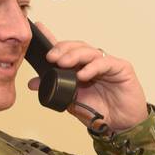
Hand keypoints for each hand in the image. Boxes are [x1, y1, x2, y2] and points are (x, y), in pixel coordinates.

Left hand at [27, 22, 148, 132]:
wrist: (121, 126)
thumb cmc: (101, 112)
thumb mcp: (71, 101)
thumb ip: (55, 90)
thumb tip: (33, 83)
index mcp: (81, 68)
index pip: (66, 50)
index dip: (53, 39)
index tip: (39, 28)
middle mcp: (93, 63)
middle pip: (77, 47)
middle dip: (62, 49)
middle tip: (50, 57)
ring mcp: (108, 64)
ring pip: (89, 51)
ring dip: (74, 55)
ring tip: (62, 64)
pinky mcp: (121, 68)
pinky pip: (105, 63)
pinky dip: (92, 67)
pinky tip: (82, 75)